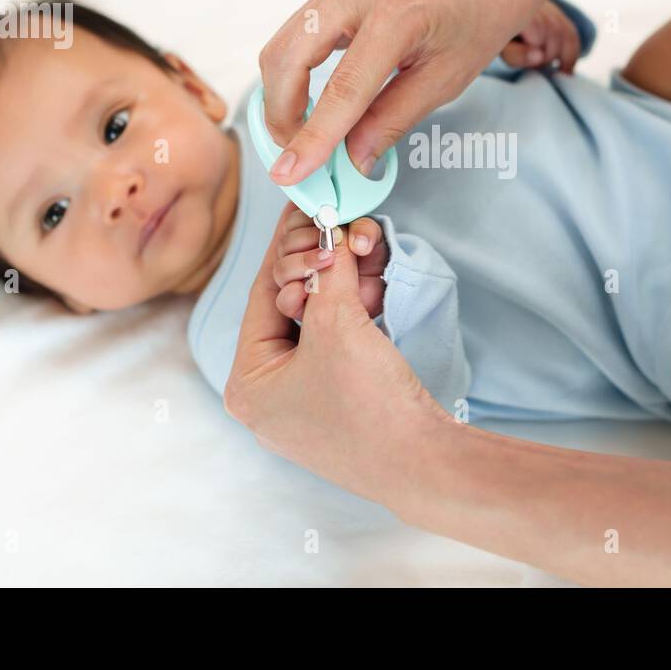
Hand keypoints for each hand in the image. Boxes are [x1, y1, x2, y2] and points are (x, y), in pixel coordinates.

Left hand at [225, 204, 449, 501]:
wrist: (423, 461)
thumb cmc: (367, 402)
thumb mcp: (338, 323)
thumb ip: (330, 271)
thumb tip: (331, 232)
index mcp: (246, 384)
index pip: (262, 294)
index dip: (288, 245)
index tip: (302, 208)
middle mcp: (267, 397)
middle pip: (290, 307)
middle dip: (323, 267)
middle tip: (340, 230)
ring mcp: (302, 405)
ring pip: (319, 324)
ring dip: (345, 289)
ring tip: (365, 258)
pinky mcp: (337, 406)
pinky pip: (338, 345)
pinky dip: (356, 315)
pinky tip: (374, 290)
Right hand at [260, 0, 602, 183]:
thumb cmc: (486, 8)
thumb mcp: (448, 77)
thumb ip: (393, 119)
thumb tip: (352, 158)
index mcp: (397, 12)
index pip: (341, 89)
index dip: (312, 138)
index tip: (290, 173)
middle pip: (286, 60)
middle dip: (280, 115)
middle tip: (298, 153)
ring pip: (283, 44)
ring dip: (283, 93)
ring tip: (306, 130)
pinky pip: (298, 29)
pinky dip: (296, 69)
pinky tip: (317, 96)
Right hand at [270, 204, 388, 320]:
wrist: (376, 291)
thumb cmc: (369, 261)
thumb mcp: (372, 238)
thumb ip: (365, 230)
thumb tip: (357, 241)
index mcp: (313, 233)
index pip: (294, 221)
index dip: (308, 222)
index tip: (328, 225)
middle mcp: (300, 254)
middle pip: (285, 243)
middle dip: (306, 241)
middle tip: (330, 246)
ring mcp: (297, 279)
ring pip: (281, 269)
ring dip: (302, 264)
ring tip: (327, 263)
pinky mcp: (300, 304)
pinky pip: (284, 300)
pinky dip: (293, 295)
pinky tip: (308, 290)